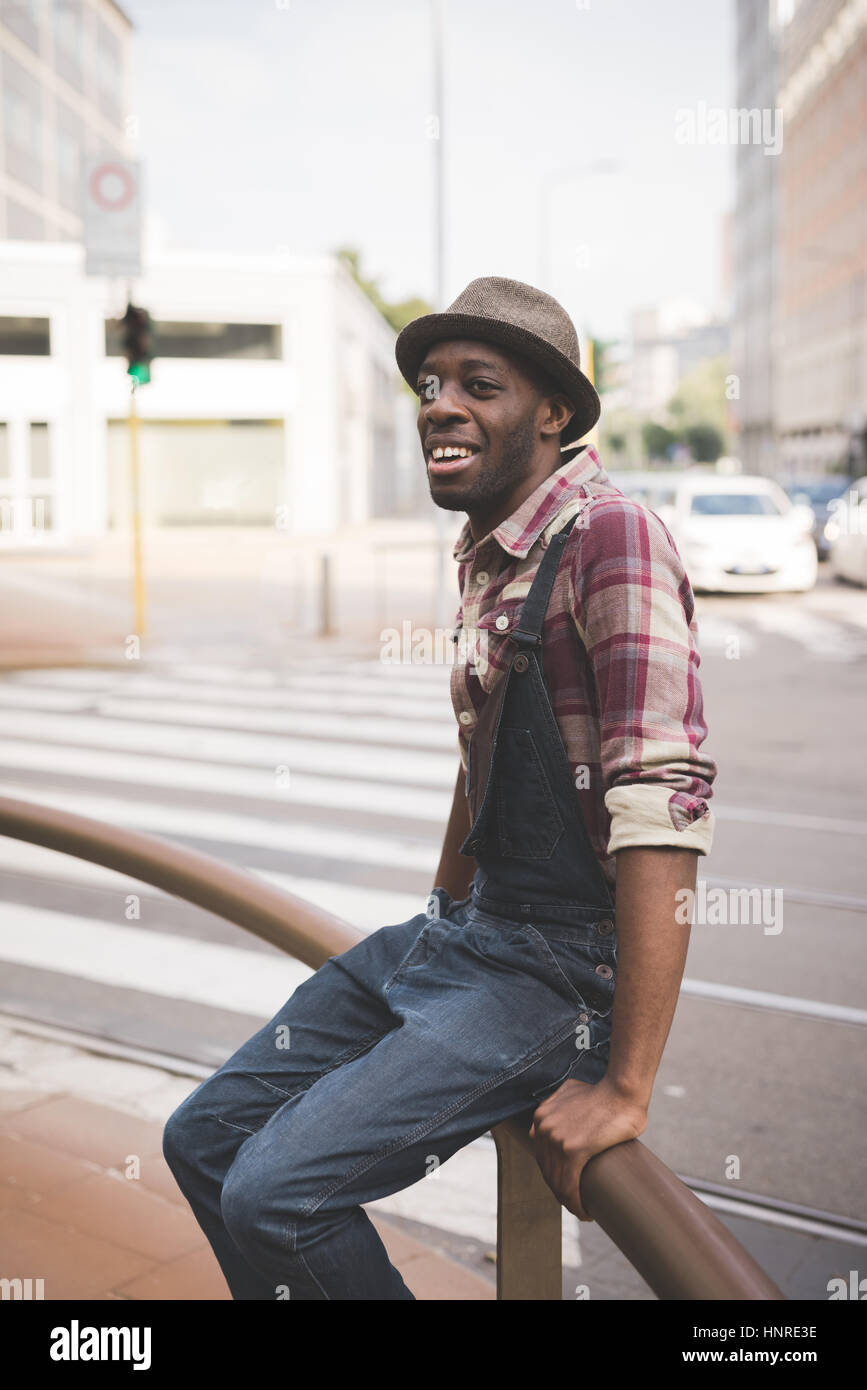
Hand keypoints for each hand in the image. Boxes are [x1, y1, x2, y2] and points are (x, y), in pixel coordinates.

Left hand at [528, 1077, 646, 1221]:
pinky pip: (569, 1187)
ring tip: (584, 1211)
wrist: (622, 1090)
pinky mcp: (573, 1150)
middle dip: (562, 1192)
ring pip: (558, 1183)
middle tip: (578, 1203)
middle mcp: (543, 1128)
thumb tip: (552, 1121)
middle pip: (548, 1172)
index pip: (543, 1158)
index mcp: (540, 1117)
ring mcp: (556, 1139)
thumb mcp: (571, 1092)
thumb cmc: (605, 1092)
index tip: (570, 1186)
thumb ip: (557, 1104)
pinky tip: (586, 1213)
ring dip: (569, 1203)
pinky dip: (576, 1206)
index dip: (555, 1176)